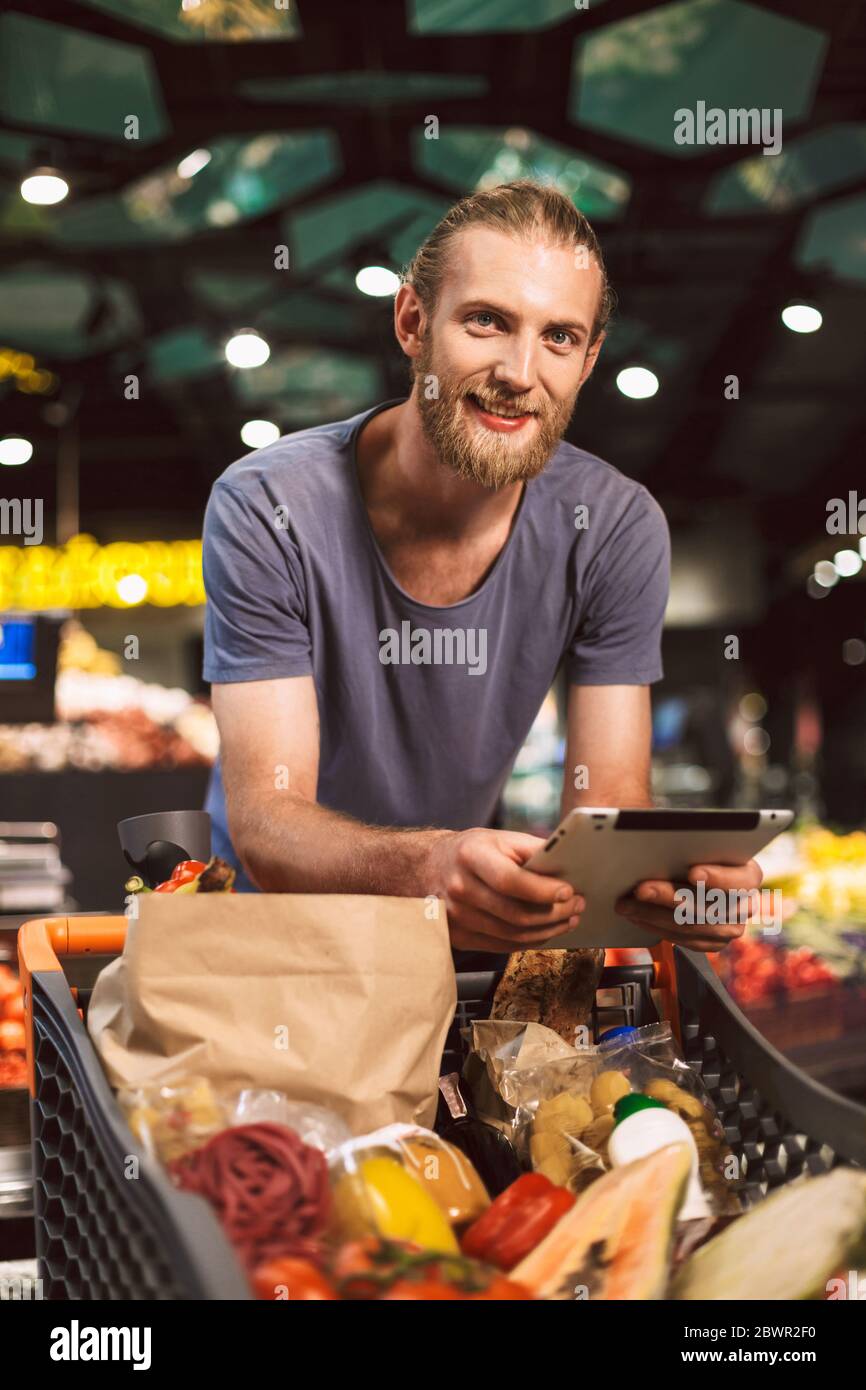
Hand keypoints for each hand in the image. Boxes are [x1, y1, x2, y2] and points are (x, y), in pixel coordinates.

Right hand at [427, 828, 584, 952]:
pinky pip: (502, 946)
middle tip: (578, 906)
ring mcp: (455, 917)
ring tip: (569, 919)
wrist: (428, 868)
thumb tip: (571, 866)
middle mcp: (459, 888)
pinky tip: (546, 930)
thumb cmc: (472, 851)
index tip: (569, 891)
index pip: (510, 880)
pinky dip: (530, 940)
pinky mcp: (457, 937)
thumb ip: (533, 850)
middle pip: (515, 913)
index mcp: (470, 856)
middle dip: (555, 913)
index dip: (542, 889)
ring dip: (547, 930)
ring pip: (512, 934)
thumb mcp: (499, 838)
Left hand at [614, 859, 763, 952]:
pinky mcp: (712, 943)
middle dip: (669, 897)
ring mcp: (730, 928)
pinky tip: (635, 915)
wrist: (700, 878)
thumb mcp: (702, 844)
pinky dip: (654, 927)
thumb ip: (692, 844)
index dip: (718, 877)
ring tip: (627, 903)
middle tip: (641, 888)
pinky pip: (682, 941)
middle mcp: (746, 906)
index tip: (693, 872)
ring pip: (690, 927)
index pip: (741, 879)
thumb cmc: (699, 854)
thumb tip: (663, 842)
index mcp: (750, 875)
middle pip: (708, 907)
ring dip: (653, 915)